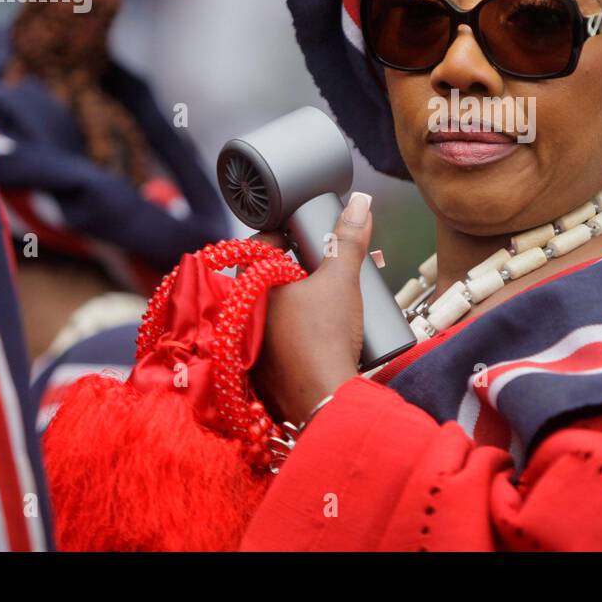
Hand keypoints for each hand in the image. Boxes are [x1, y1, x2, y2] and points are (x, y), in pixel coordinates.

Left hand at [248, 192, 372, 425]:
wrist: (325, 398)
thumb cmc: (324, 335)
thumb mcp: (342, 279)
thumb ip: (348, 239)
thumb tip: (359, 203)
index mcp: (251, 285)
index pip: (262, 244)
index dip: (288, 235)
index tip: (309, 234)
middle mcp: (242, 313)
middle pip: (272, 277)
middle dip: (302, 268)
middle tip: (329, 267)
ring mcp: (250, 344)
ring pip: (276, 308)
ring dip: (301, 299)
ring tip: (334, 297)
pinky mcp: (262, 370)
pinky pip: (279, 337)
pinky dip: (298, 329)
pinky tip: (322, 329)